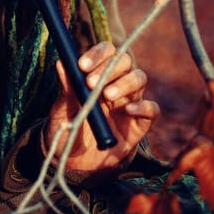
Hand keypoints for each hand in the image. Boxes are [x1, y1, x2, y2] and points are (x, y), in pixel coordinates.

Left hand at [44, 42, 159, 173]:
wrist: (75, 161)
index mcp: (98, 74)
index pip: (107, 52)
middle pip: (125, 61)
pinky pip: (152, 109)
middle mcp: (116, 83)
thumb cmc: (68, 129)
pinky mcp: (140, 123)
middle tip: (90, 83)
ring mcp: (130, 102)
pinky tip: (128, 111)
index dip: (97, 54)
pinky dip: (143, 107)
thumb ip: (66, 89)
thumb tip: (62, 63)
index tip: (82, 65)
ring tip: (107, 96)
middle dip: (109, 68)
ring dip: (125, 83)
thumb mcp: (63, 111)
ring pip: (140, 79)